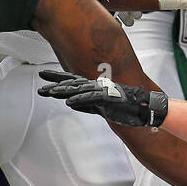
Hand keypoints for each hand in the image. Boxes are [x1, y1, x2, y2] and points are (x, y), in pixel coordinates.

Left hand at [38, 70, 168, 126]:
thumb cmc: (127, 107)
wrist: (146, 108)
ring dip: (63, 90)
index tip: (44, 76)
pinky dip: (80, 99)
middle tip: (40, 79)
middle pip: (72, 83)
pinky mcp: (109, 100)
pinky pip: (92, 99)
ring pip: (79, 90)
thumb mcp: (102, 108)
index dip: (57, 77)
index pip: (72, 81)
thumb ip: (87, 105)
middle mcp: (97, 87)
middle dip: (54, 81)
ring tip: (49, 91)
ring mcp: (102, 92)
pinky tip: (69, 101)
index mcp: (95, 88)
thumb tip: (71, 104)